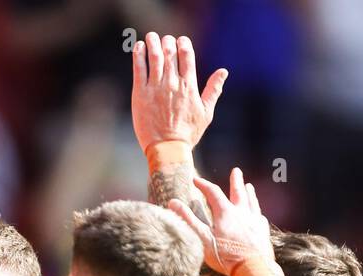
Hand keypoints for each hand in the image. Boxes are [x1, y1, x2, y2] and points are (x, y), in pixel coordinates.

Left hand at [131, 33, 226, 156]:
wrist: (167, 150)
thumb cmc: (187, 134)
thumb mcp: (206, 112)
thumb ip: (213, 90)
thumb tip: (223, 72)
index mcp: (189, 86)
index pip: (187, 55)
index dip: (183, 43)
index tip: (180, 41)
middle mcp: (173, 84)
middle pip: (169, 52)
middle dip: (167, 41)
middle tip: (164, 41)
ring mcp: (156, 88)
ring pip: (154, 56)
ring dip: (152, 42)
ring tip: (151, 37)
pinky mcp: (140, 94)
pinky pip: (139, 68)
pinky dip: (139, 54)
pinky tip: (139, 47)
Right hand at [168, 167, 271, 275]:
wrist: (253, 269)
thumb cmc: (225, 256)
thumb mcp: (202, 238)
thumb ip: (188, 219)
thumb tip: (173, 202)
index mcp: (225, 212)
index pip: (213, 192)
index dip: (203, 184)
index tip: (195, 180)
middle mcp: (242, 212)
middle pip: (238, 192)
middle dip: (236, 180)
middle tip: (236, 170)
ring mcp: (255, 221)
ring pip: (252, 202)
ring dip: (250, 193)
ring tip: (249, 186)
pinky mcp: (263, 231)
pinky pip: (260, 217)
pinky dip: (257, 212)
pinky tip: (257, 214)